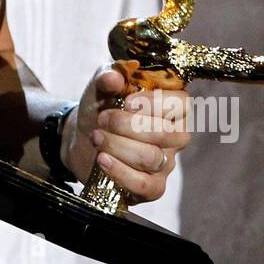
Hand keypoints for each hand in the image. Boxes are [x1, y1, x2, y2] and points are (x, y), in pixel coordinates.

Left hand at [61, 62, 190, 201]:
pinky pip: (145, 185)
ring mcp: (167, 163)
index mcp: (172, 106)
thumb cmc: (101, 106)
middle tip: (102, 119)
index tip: (127, 102)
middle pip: (165, 133)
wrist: (82, 137)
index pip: (181, 103)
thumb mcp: (101, 86)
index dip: (155, 103)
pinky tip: (102, 159)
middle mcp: (176, 135)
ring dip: (117, 145)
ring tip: (96, 136)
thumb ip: (108, 76)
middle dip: (126, 125)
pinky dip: (120, 172)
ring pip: (151, 158)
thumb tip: (113, 78)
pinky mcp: (153, 187)